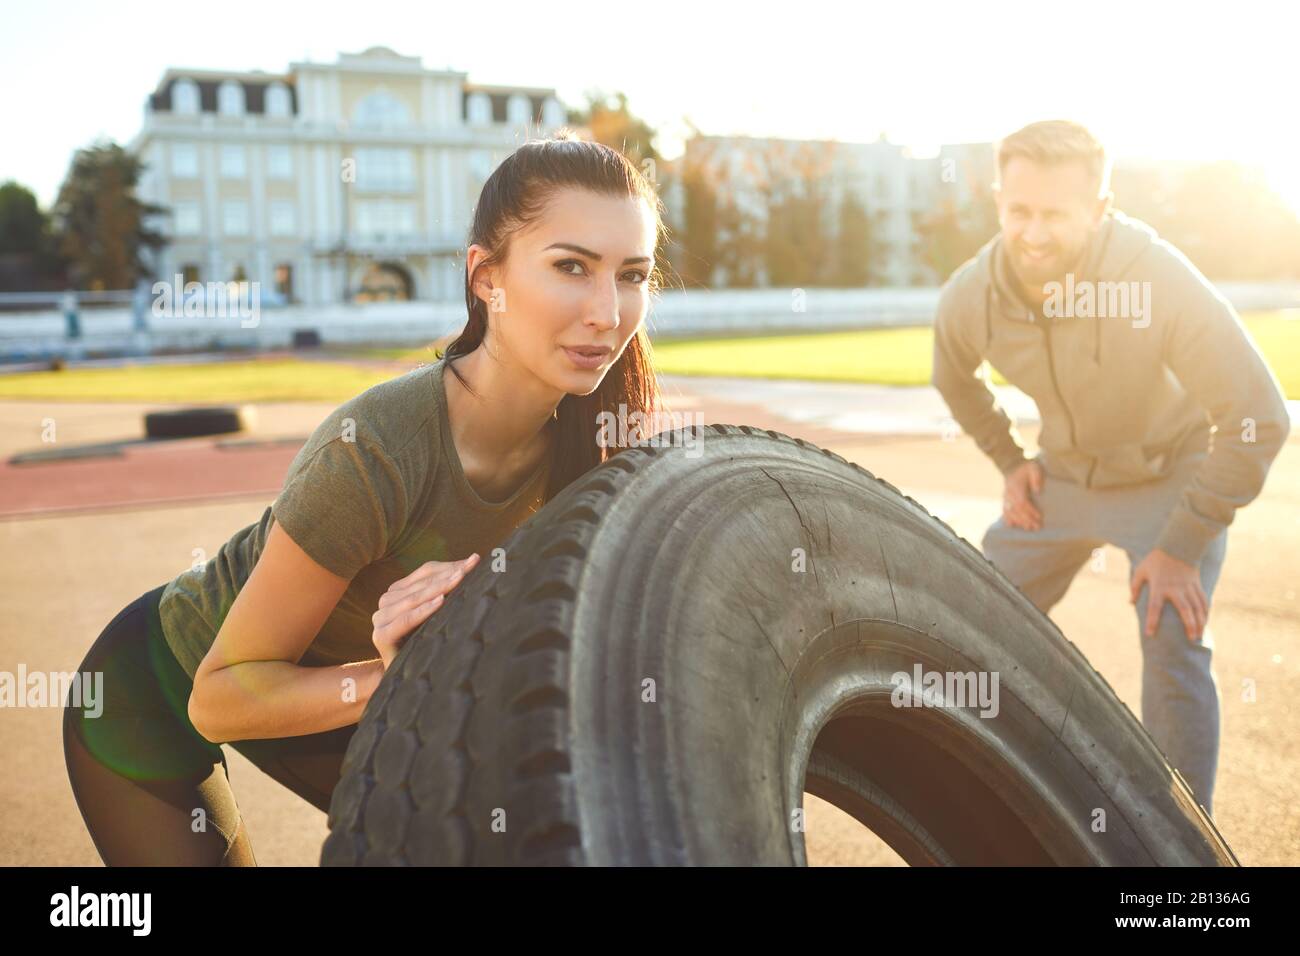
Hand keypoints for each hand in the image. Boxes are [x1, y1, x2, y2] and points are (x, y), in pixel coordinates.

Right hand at [372, 553, 479, 669]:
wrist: (412, 683)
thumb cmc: (431, 643)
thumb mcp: (440, 612)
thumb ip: (448, 588)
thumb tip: (474, 559)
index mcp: (397, 592)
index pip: (426, 572)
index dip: (451, 565)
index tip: (476, 560)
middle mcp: (385, 602)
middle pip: (422, 583)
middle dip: (449, 574)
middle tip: (472, 567)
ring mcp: (380, 619)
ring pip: (414, 598)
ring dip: (439, 588)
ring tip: (461, 578)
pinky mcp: (381, 636)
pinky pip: (406, 619)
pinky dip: (423, 610)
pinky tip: (441, 602)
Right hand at [1002, 460, 1044, 530]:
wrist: (1013, 465)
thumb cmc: (1027, 467)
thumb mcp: (1034, 467)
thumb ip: (1036, 477)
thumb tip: (1038, 491)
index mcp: (1015, 485)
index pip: (1022, 501)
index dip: (1031, 510)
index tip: (1040, 517)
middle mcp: (1008, 492)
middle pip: (1016, 509)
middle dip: (1026, 519)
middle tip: (1036, 527)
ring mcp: (1005, 496)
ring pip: (1009, 511)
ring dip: (1018, 521)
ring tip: (1028, 528)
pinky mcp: (1004, 500)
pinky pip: (1004, 510)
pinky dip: (1007, 518)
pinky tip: (1012, 526)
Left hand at [1129, 548, 1206, 640]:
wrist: (1178, 546)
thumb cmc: (1156, 560)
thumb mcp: (1141, 571)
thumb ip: (1135, 587)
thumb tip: (1131, 603)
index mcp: (1160, 586)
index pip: (1155, 607)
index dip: (1152, 621)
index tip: (1150, 634)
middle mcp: (1176, 588)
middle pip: (1185, 610)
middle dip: (1189, 625)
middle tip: (1191, 639)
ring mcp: (1188, 587)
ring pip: (1197, 607)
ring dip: (1200, 622)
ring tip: (1199, 635)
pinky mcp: (1197, 584)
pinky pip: (1203, 600)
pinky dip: (1205, 612)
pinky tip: (1205, 622)